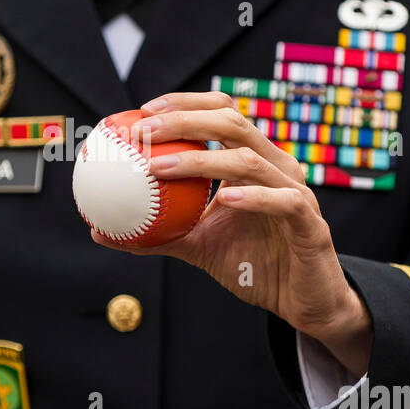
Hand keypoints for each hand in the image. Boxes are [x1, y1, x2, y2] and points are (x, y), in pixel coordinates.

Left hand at [97, 91, 372, 376]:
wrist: (301, 304)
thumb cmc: (253, 266)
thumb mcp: (195, 246)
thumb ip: (154, 235)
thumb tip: (98, 232)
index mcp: (252, 162)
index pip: (219, 115)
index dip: (184, 104)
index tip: (142, 111)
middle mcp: (275, 167)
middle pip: (232, 124)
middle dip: (184, 120)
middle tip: (143, 131)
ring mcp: (295, 191)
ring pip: (248, 160)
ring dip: (200, 161)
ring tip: (159, 166)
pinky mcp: (311, 222)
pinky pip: (282, 201)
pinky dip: (253, 198)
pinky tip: (222, 200)